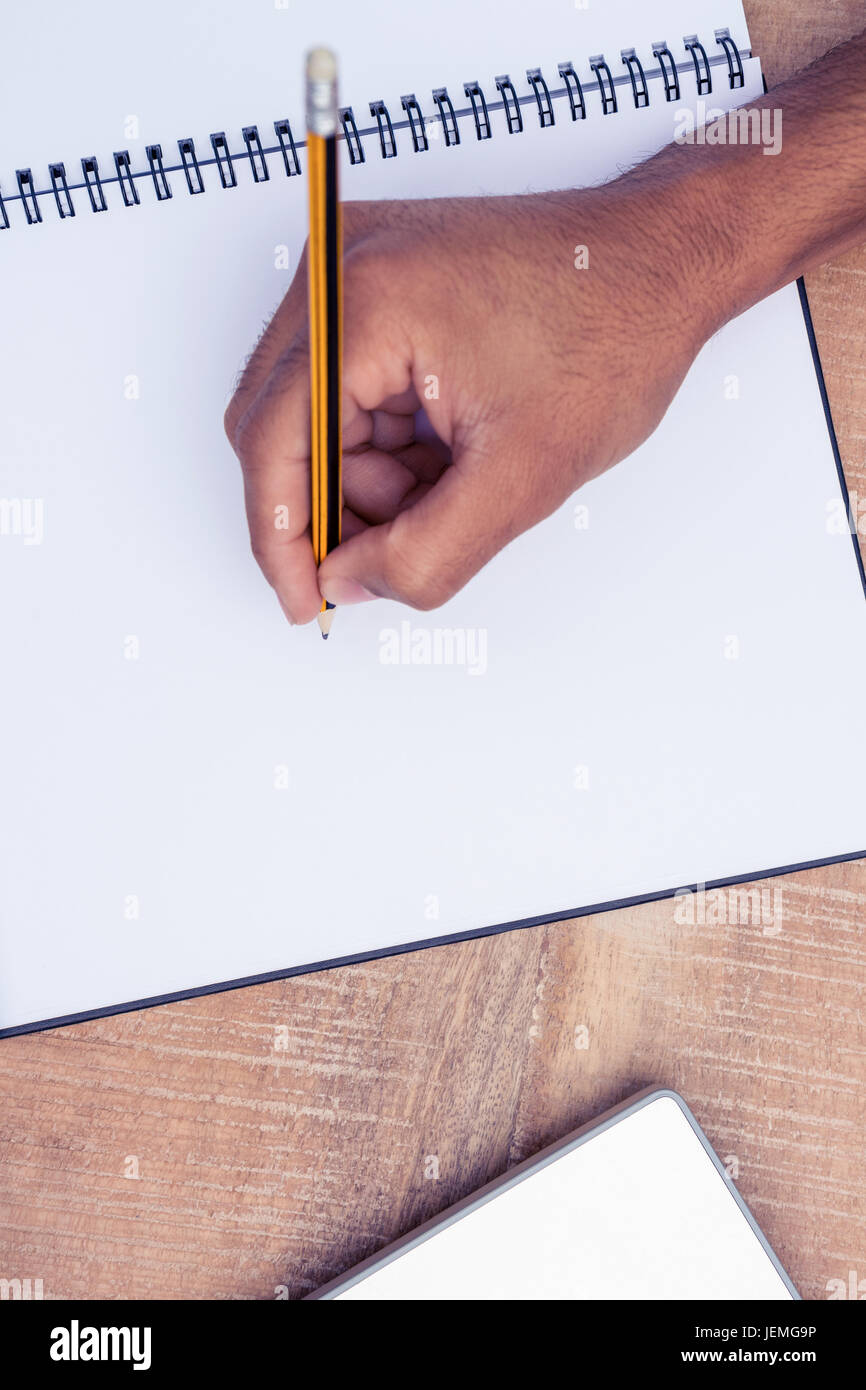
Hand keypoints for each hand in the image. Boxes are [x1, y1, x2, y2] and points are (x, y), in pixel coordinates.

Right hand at [224, 176, 722, 623]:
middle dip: (339, 503)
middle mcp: (341, 266)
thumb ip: (425, 554)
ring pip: (314, 415)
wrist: (665, 263)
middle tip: (400, 546)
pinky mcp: (379, 278)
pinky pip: (346, 387)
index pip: (270, 441)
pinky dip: (386, 439)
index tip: (305, 598)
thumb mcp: (523, 477)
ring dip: (370, 474)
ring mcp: (356, 265)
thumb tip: (350, 581)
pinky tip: (448, 450)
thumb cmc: (614, 333)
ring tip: (455, 482)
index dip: (280, 537)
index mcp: (364, 302)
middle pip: (281, 427)